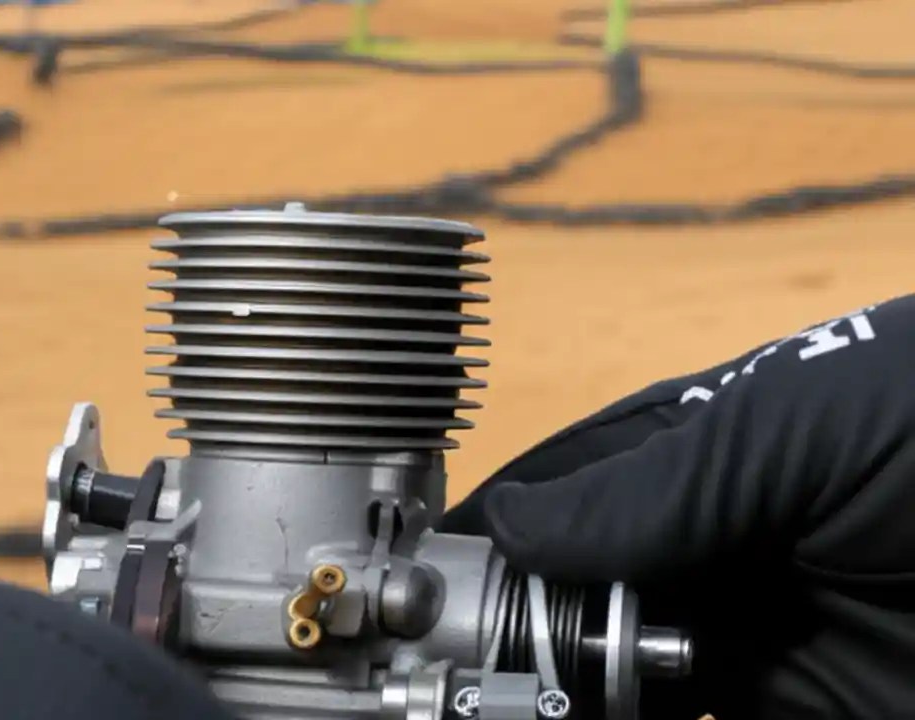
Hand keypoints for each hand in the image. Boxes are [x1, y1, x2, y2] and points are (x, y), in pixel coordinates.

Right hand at [443, 294, 914, 719]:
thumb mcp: (801, 428)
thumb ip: (658, 479)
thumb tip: (521, 524)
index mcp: (708, 459)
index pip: (568, 497)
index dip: (497, 537)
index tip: (427, 588)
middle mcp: (721, 552)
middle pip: (582, 600)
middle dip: (518, 636)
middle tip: (455, 677)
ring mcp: (762, 644)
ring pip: (626, 682)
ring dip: (567, 696)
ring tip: (495, 706)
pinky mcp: (811, 712)